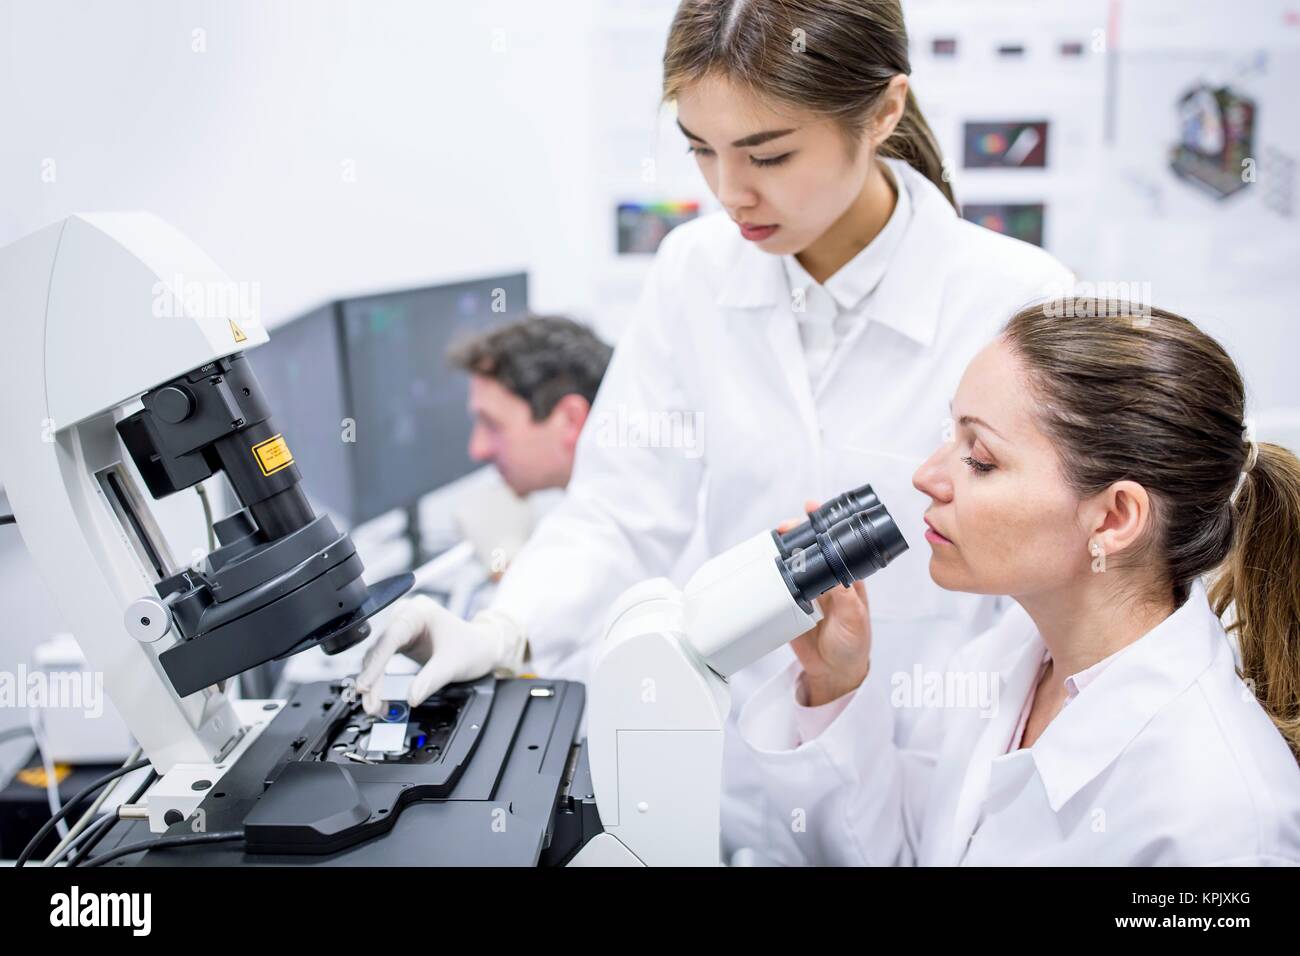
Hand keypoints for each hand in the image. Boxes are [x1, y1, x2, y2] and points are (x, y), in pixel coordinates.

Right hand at [355, 596, 525, 715]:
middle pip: (380, 649)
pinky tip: (377, 696)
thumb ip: (430, 680)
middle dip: (373, 679)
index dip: (376, 664)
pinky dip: (379, 679)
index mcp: (418, 611)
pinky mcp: (401, 641)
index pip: (390, 637)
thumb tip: (411, 698)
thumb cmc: (472, 647)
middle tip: (369, 703)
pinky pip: (383, 660)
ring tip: (374, 705)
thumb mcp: (453, 664)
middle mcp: (406, 615)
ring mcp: (402, 628)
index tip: (366, 685)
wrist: (483, 647)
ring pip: (377, 656)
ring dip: (373, 682)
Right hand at [779, 499, 872, 706]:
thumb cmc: (853, 644)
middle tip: (786, 526)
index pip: (834, 545)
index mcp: (845, 578)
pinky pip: (776, 587)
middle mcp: (825, 581)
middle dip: (797, 532)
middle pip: (808, 549)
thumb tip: (834, 576)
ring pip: (790, 564)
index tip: (812, 509)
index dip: (824, 524)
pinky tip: (762, 565)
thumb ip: (845, 598)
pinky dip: (768, 575)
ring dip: (781, 550)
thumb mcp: (855, 619)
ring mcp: (805, 592)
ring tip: (773, 538)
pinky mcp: (788, 606)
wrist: (834, 672)